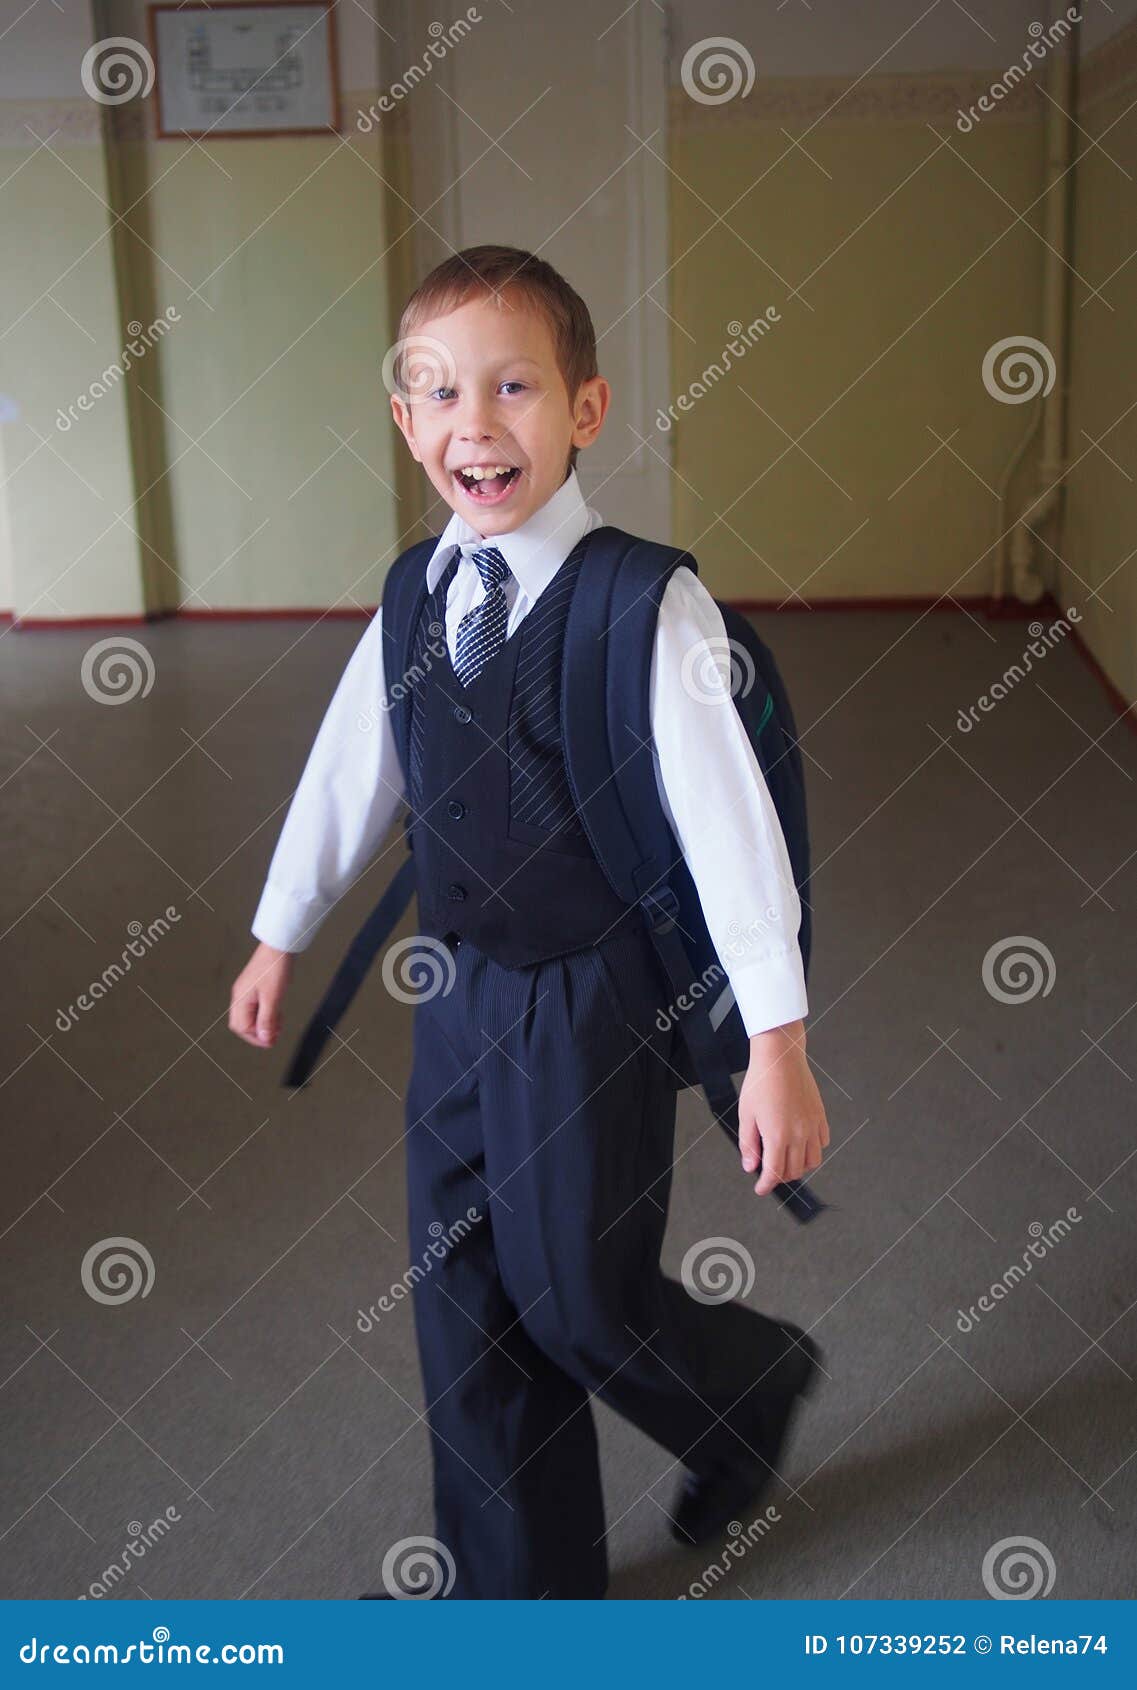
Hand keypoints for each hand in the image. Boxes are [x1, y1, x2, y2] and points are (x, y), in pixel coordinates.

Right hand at [229, 942, 293, 1047]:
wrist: (280, 946)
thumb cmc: (275, 968)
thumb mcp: (273, 998)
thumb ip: (267, 1020)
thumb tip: (264, 1039)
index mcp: (240, 999)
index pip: (241, 1027)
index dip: (256, 1037)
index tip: (271, 1041)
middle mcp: (240, 996)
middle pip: (242, 1023)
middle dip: (258, 1032)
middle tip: (274, 1035)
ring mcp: (247, 991)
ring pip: (250, 1016)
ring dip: (263, 1024)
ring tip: (278, 1025)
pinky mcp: (255, 987)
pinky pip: (256, 1007)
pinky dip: (266, 1014)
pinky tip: (277, 1013)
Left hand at [737, 1020, 828, 1195]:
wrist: (781, 1057)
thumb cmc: (761, 1082)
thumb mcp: (746, 1114)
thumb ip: (749, 1144)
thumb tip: (750, 1167)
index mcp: (778, 1135)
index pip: (774, 1172)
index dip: (766, 1185)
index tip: (761, 1189)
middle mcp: (799, 1134)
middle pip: (794, 1171)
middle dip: (780, 1177)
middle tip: (769, 1172)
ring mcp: (812, 1126)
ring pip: (812, 1161)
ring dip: (798, 1167)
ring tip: (786, 1161)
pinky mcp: (820, 1116)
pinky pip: (823, 1143)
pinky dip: (813, 1150)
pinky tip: (801, 1145)